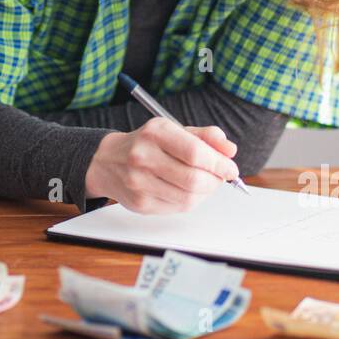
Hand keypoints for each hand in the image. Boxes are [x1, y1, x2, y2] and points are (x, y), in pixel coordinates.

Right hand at [85, 117, 237, 213]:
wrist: (108, 161)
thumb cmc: (147, 144)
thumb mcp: (174, 130)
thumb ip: (205, 137)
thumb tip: (230, 150)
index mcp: (155, 133)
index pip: (195, 152)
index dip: (219, 164)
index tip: (231, 169)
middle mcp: (143, 156)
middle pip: (193, 178)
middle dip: (215, 181)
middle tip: (221, 178)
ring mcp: (139, 182)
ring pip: (188, 198)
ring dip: (205, 193)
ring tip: (205, 184)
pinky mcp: (139, 203)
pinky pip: (177, 208)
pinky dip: (190, 201)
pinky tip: (187, 191)